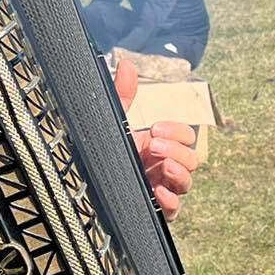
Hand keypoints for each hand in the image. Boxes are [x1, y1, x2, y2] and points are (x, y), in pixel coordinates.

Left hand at [112, 55, 200, 219]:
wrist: (82, 184)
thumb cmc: (102, 152)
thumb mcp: (112, 122)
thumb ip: (122, 94)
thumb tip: (127, 64)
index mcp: (158, 145)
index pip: (186, 137)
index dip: (178, 132)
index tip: (156, 128)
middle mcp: (163, 167)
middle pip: (192, 159)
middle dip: (177, 150)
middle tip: (154, 146)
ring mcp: (160, 189)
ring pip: (186, 183)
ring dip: (179, 173)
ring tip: (162, 167)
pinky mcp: (153, 210)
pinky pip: (174, 210)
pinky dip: (170, 201)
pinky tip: (159, 193)